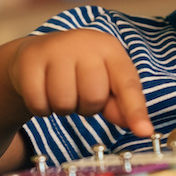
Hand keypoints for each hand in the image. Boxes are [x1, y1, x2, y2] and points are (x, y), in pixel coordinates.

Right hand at [8, 29, 153, 137]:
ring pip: (64, 102)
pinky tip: (42, 91)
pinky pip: (38, 103)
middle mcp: (85, 43)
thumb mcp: (105, 82)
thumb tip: (139, 127)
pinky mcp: (30, 59)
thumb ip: (122, 105)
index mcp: (110, 49)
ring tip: (61, 91)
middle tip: (78, 94)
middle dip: (86, 107)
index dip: (135, 110)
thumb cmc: (78, 71)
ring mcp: (55, 49)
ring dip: (62, 108)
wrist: (37, 54)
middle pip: (93, 97)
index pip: (127, 84)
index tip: (144, 132)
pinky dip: (41, 107)